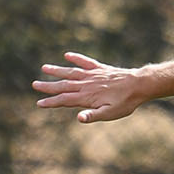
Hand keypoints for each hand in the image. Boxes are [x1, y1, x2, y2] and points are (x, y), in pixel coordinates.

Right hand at [33, 52, 148, 122]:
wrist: (139, 85)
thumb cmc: (125, 103)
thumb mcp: (110, 113)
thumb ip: (93, 116)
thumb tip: (78, 119)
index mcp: (86, 97)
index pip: (64, 100)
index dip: (51, 102)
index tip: (39, 103)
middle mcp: (86, 84)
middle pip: (63, 85)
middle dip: (48, 86)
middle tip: (35, 84)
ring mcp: (92, 75)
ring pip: (71, 72)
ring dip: (57, 70)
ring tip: (44, 68)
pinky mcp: (100, 68)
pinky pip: (85, 62)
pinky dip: (76, 58)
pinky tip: (67, 55)